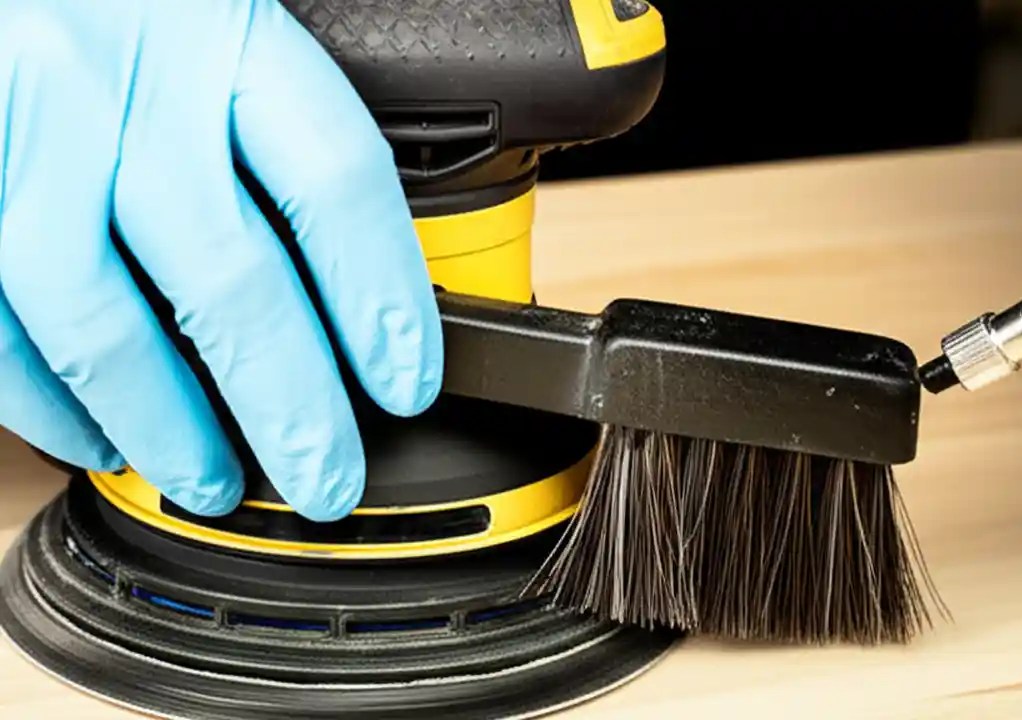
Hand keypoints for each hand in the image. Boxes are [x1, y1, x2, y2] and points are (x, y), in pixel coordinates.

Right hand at [0, 0, 442, 520]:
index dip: (383, 299)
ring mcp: (18, 133)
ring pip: (102, 322)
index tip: (408, 383)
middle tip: (328, 481)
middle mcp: (116, 80)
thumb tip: (345, 270)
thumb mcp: (208, 20)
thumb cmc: (108, 3)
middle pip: (230, 277)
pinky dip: (47, 404)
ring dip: (168, 430)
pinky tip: (99, 439)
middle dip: (291, 406)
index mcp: (218, 29)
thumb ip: (263, 117)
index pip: (335, 180)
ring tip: (213, 484)